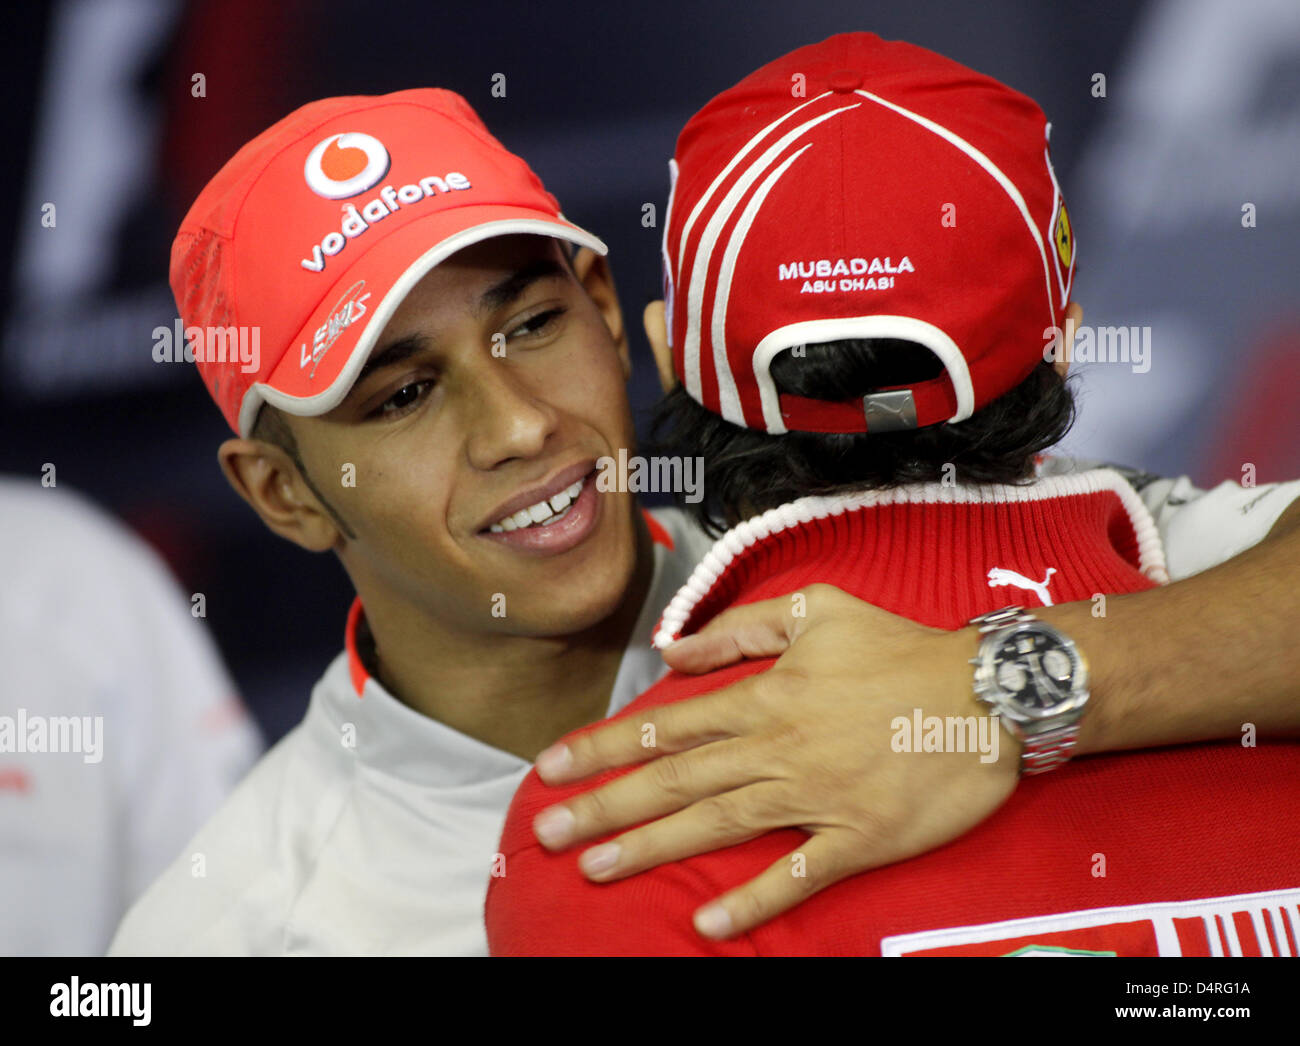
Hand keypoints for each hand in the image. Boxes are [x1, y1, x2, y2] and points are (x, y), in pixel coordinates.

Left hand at [532, 584, 1020, 939]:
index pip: (666, 726)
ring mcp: (815, 797)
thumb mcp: (817, 609)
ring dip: (651, 848)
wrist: (988, 693)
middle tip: (547, 831)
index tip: (552, 767)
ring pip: (717, 825)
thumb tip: (676, 651)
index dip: (604, 747)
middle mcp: (777, 748)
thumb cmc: (901, 649)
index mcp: (765, 695)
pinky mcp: (857, 838)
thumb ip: (740, 628)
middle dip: (604, 806)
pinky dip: (751, 899)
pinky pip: (796, 874)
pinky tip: (705, 921)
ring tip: (596, 867)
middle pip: (675, 781)